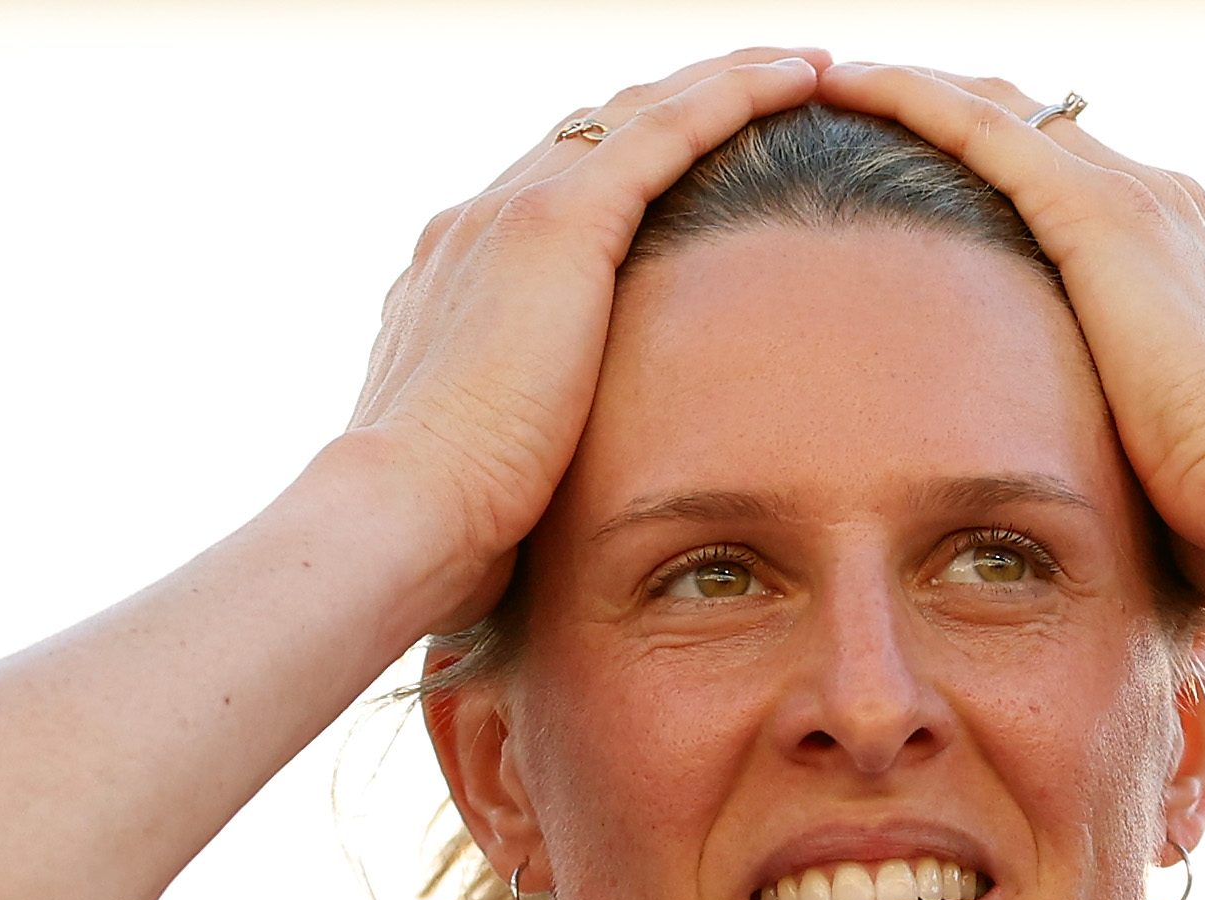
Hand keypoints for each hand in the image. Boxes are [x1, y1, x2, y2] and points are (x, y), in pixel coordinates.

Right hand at [346, 49, 825, 630]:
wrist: (402, 515)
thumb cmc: (442, 529)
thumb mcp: (485, 469)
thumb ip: (519, 447)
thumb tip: (542, 498)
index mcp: (456, 279)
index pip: (552, 194)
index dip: (623, 166)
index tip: (685, 163)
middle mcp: (478, 223)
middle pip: (596, 132)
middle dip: (679, 102)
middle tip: (761, 86)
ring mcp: (516, 212)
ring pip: (640, 111)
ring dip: (724, 79)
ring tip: (802, 65)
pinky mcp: (565, 223)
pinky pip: (671, 128)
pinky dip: (738, 93)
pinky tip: (800, 77)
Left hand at [813, 63, 1204, 602]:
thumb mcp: (1160, 448)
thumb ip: (1116, 430)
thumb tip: (1082, 488)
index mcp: (1177, 248)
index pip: (1066, 174)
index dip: (990, 157)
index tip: (919, 166)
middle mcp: (1159, 199)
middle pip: (1030, 122)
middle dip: (945, 105)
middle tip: (857, 101)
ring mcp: (1130, 197)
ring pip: (999, 105)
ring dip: (914, 85)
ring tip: (833, 78)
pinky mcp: (1095, 214)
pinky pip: (979, 126)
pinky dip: (910, 95)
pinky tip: (847, 84)